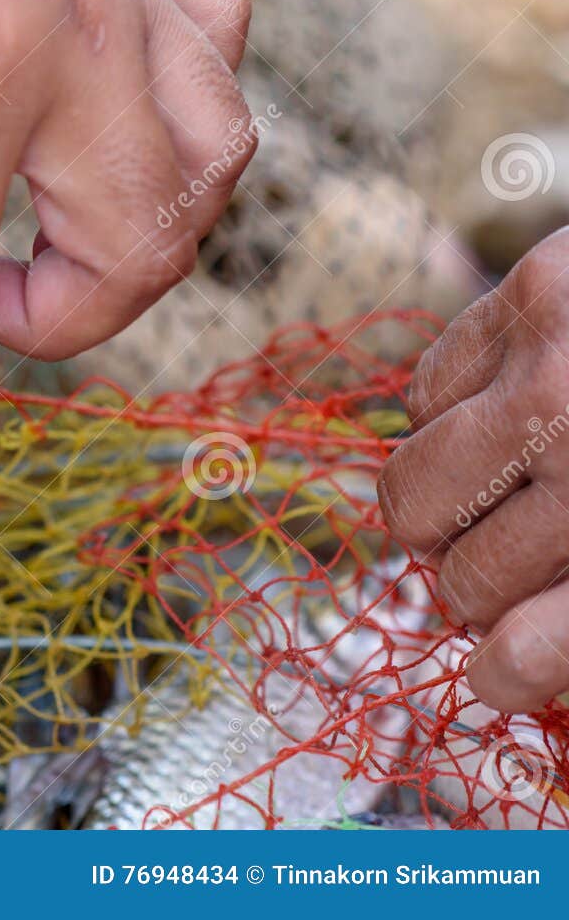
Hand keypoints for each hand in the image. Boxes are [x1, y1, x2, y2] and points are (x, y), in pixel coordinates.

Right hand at [380, 228, 568, 711]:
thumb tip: (495, 670)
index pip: (537, 647)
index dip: (512, 671)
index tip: (502, 669)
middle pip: (461, 576)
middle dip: (475, 581)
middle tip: (509, 558)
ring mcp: (553, 373)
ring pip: (413, 485)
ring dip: (452, 500)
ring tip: (508, 479)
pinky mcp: (530, 296)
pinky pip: (423, 394)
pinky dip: (451, 415)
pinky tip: (511, 408)